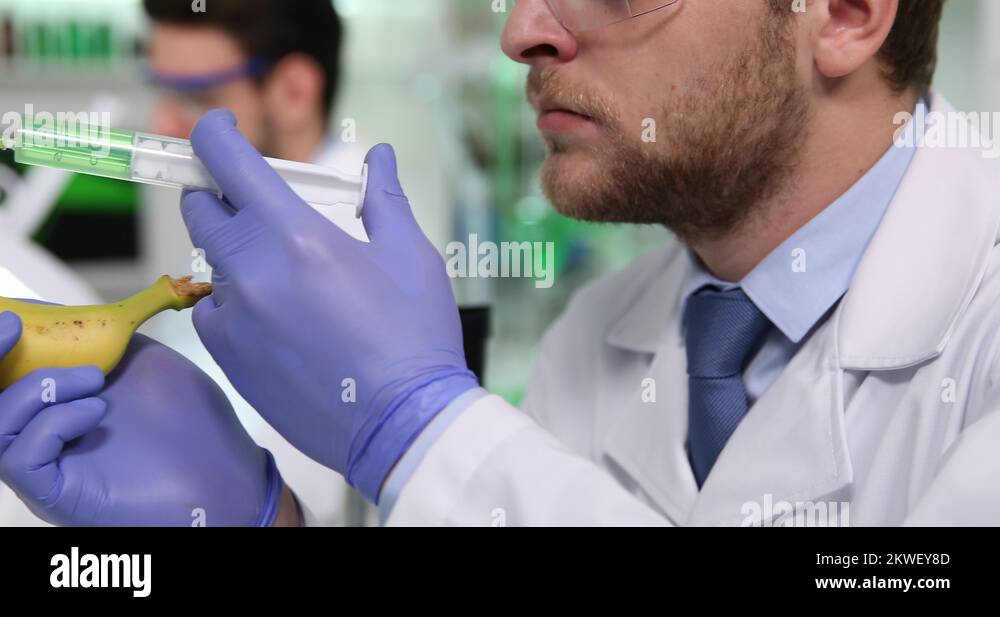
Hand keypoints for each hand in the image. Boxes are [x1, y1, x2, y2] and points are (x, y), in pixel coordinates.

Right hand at [0, 310, 283, 526]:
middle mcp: (40, 433)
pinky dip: (52, 423)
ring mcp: (47, 465)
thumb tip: (49, 308)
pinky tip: (97, 412)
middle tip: (13, 327)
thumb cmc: (190, 420)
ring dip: (34, 388)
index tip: (10, 312)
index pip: (1, 371)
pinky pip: (19, 458)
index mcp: (54, 400)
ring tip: (94, 378)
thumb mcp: (139, 359)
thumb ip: (95, 334)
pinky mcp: (58, 495)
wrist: (227, 470)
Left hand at [181, 109, 477, 501]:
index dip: (216, 134)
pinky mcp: (228, 357)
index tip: (221, 132)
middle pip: (201, 209)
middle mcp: (252, 271)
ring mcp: (234, 318)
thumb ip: (384, 198)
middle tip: (260, 206)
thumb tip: (378, 157)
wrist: (402, 425)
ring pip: (209, 263)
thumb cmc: (415, 339)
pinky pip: (213, 312)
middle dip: (223, 196)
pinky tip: (278, 318)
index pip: (226, 161)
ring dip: (235, 253)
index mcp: (296, 236)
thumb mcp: (411, 256)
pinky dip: (234, 303)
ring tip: (287, 276)